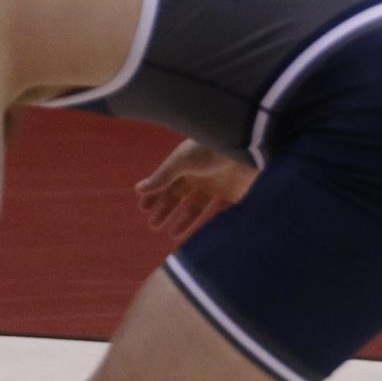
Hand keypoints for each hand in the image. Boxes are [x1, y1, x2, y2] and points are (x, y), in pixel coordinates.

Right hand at [135, 139, 256, 240]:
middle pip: (178, 197)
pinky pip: (220, 211)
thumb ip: (162, 177)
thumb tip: (137, 189)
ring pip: (196, 207)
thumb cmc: (208, 149)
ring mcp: (216, 185)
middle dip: (165, 210)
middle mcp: (199, 176)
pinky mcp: (233, 194)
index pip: (166, 183)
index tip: (144, 209)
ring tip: (172, 234)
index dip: (154, 195)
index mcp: (184, 166)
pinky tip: (199, 234)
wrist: (244, 145)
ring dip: (184, 221)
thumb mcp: (181, 161)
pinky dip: (210, 222)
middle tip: (153, 226)